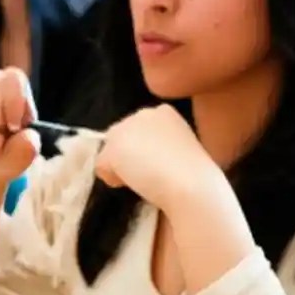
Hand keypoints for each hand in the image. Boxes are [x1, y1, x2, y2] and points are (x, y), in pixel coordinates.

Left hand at [94, 104, 222, 212]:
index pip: (140, 129)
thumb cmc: (193, 174)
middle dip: (130, 155)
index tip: (159, 162)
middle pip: (122, 137)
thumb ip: (159, 143)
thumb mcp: (179, 148)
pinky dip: (114, 179)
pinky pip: (102, 166)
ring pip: (111, 152)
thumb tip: (139, 158)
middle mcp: (144, 112)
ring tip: (145, 179)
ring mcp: (127, 126)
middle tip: (150, 173)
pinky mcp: (114, 144)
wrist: (190, 183)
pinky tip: (136, 182)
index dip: (146, 149)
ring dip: (122, 167)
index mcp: (165, 111)